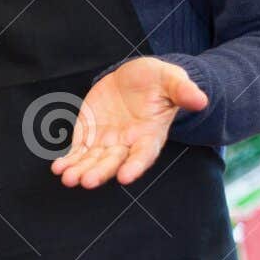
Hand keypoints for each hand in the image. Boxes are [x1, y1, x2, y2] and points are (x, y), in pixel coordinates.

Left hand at [50, 58, 208, 187]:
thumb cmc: (158, 80)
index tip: (125, 177)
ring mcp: (107, 141)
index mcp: (150, 134)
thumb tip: (201, 100)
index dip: (135, 166)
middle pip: (114, 162)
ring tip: (68, 178)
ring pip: (93, 161)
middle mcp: (128, 143)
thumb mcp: (172, 79)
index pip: (144, 154)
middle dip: (100, 172)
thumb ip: (183, 91)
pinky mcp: (90, 134)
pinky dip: (69, 160)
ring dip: (80, 170)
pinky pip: (78, 151)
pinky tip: (58, 169)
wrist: (135, 77)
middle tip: (86, 181)